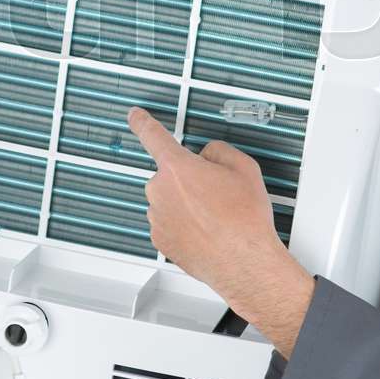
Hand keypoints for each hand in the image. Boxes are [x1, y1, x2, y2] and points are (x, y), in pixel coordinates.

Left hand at [128, 108, 314, 355]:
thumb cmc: (244, 220)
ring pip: (169, 200)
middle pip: (170, 175)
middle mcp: (160, 191)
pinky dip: (184, 225)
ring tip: (215, 218)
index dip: (142, 122)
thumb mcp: (244, 168)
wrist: (244, 262)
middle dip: (189, 180)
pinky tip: (206, 232)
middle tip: (216, 194)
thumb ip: (218, 151)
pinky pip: (169, 223)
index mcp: (178, 167)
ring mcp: (157, 217)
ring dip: (187, 205)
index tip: (135, 116)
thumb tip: (207, 157)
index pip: (153, 135)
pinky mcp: (160, 240)